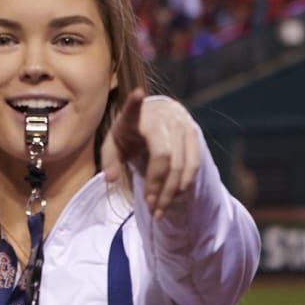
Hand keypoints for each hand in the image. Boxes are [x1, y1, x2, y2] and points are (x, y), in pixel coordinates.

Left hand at [100, 89, 202, 219]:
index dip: (134, 103)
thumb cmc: (131, 133)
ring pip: (181, 165)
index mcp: (135, 117)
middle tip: (150, 206)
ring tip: (159, 210)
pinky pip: (193, 165)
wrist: (159, 116)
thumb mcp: (115, 144)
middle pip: (163, 156)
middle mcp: (162, 118)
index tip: (137, 93)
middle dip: (157, 185)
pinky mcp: (194, 135)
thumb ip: (109, 160)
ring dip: (171, 192)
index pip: (133, 109)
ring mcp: (181, 126)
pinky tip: (174, 196)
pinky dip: (184, 184)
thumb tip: (110, 178)